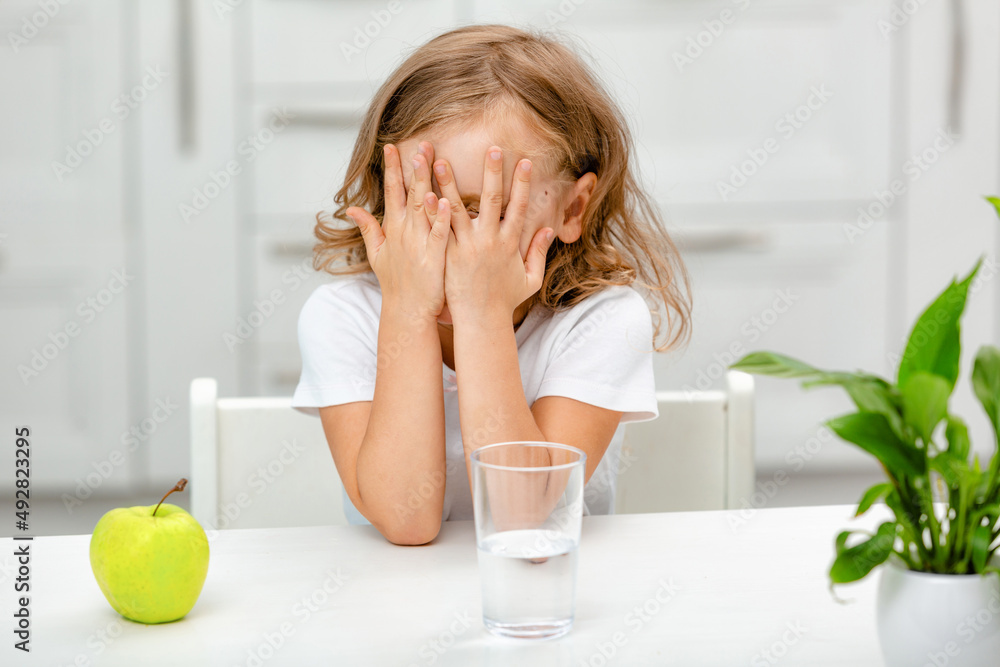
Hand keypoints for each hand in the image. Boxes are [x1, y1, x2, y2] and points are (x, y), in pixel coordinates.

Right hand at [347, 142, 451, 320]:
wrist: (408, 311)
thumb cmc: (396, 283)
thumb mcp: (376, 254)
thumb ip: (367, 228)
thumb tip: (351, 210)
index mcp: (393, 228)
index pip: (391, 191)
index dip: (391, 168)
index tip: (392, 145)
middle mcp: (405, 232)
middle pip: (409, 193)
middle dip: (413, 167)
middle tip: (420, 142)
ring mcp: (419, 243)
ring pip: (423, 207)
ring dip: (425, 183)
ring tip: (428, 160)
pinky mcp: (434, 257)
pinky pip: (438, 233)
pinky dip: (439, 217)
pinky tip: (442, 199)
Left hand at [432, 146, 555, 322]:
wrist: (480, 322)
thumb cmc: (504, 302)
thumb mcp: (530, 279)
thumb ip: (539, 253)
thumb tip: (548, 230)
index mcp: (510, 243)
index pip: (519, 206)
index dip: (522, 183)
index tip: (524, 160)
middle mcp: (490, 241)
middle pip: (492, 200)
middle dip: (493, 173)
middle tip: (491, 148)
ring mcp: (467, 247)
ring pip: (457, 209)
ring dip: (449, 184)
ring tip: (439, 161)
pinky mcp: (448, 255)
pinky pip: (439, 229)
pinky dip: (434, 211)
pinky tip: (425, 194)